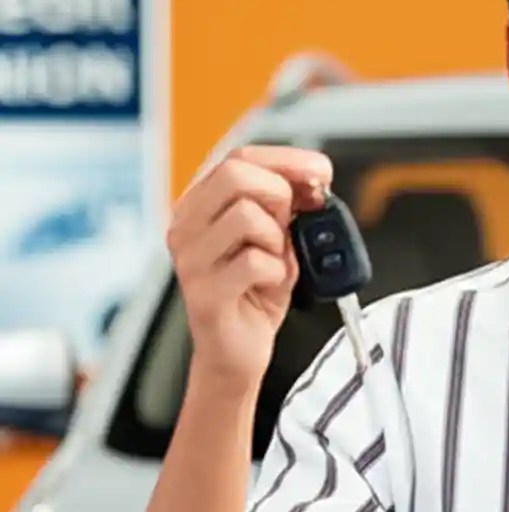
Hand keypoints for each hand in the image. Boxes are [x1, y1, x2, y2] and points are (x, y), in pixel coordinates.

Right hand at [166, 145, 331, 393]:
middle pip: (236, 174)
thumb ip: (287, 205)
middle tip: (289, 224)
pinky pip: (255, 262)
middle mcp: (185, 227)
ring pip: (246, 215)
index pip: (239, 157)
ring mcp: (191, 260)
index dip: (287, 160)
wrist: (236, 354)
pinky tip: (269, 285)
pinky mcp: (205, 293)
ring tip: (273, 262)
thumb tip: (313, 177)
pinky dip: (277, 273)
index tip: (320, 173)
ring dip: (277, 240)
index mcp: (199, 206)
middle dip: (280, 194)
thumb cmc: (254, 293)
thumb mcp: (276, 237)